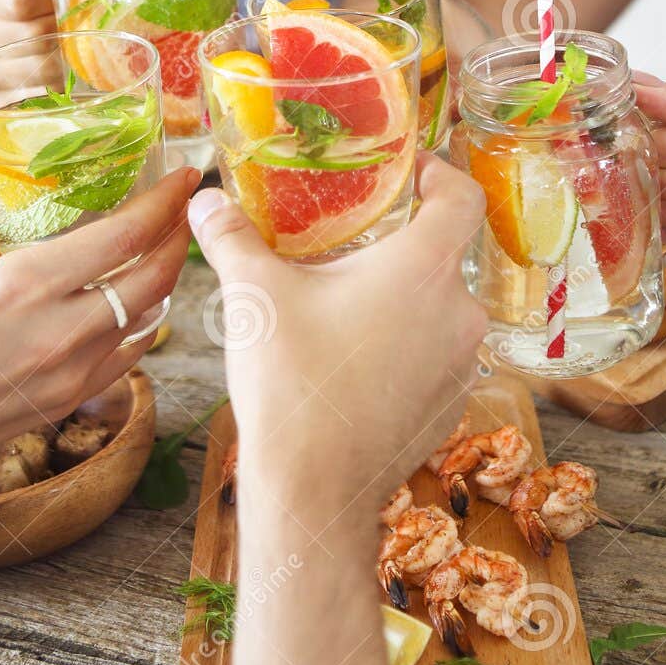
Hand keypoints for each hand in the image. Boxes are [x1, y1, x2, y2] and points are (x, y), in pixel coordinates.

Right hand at [0, 166, 200, 477]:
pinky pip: (126, 354)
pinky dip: (139, 322)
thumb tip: (0, 200)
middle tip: (185, 210)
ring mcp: (70, 371)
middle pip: (154, 276)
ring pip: (147, 316)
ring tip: (162, 249)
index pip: (125, 235)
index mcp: (26, 283)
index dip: (166, 202)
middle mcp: (60, 328)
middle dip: (178, 237)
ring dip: (162, 279)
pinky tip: (132, 304)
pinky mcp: (67, 400)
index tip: (186, 176)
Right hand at [187, 154, 488, 522]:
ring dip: (402, 304)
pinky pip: (436, 360)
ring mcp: (461, 365)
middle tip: (350, 250)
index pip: (463, 197)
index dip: (442, 175)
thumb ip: (231, 237)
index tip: (413, 174)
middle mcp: (459, 312)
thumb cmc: (291, 381)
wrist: (314, 490)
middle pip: (443, 257)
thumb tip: (203, 199)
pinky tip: (356, 364)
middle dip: (399, 249)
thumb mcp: (254, 296)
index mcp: (424, 268)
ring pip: (439, 312)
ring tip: (346, 311)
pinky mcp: (452, 407)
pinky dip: (406, 351)